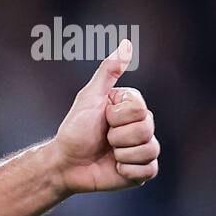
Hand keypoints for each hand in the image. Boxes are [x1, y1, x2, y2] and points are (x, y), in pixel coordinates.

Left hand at [51, 39, 159, 194]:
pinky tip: (116, 168)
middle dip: (117, 136)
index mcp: (133, 107)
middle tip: (104, 138)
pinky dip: (128, 171)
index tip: (103, 118)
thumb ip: (108, 72)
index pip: (139, 109)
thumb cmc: (75, 129)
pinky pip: (148, 169)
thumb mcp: (89, 97)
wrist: (65, 163)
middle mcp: (143, 126)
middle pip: (146, 129)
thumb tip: (125, 44)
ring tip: (109, 153)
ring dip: (121, 154)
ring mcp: (143, 149)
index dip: (116, 117)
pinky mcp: (142, 171)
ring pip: (149, 150)